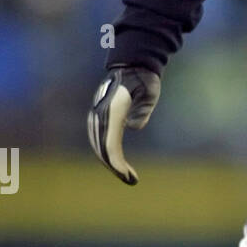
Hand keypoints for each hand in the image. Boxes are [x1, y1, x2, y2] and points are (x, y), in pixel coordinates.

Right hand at [87, 65, 160, 184]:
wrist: (131, 65)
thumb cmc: (144, 79)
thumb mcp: (150, 90)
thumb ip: (143, 108)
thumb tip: (133, 127)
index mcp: (112, 110)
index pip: (110, 144)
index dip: (117, 164)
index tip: (129, 176)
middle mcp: (100, 114)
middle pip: (102, 149)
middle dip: (115, 168)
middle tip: (132, 180)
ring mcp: (96, 116)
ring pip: (98, 147)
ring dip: (111, 163)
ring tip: (128, 176)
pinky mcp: (98, 118)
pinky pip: (99, 141)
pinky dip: (108, 154)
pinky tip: (119, 165)